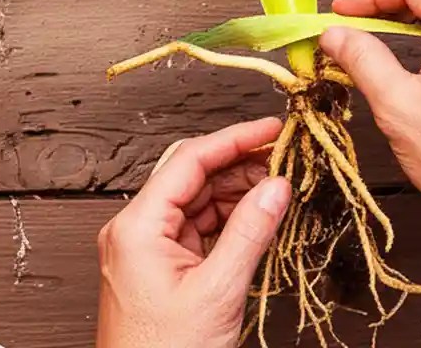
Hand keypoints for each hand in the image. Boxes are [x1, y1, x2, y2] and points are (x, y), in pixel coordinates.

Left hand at [95, 117, 290, 347]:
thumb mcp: (218, 291)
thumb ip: (250, 232)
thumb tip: (276, 187)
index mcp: (136, 227)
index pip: (189, 160)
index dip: (235, 137)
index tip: (272, 128)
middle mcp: (136, 232)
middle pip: (193, 176)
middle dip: (240, 164)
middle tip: (285, 159)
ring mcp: (148, 251)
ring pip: (199, 201)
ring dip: (239, 193)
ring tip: (280, 191)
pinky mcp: (162, 269)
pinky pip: (200, 229)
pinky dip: (231, 222)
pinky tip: (260, 220)